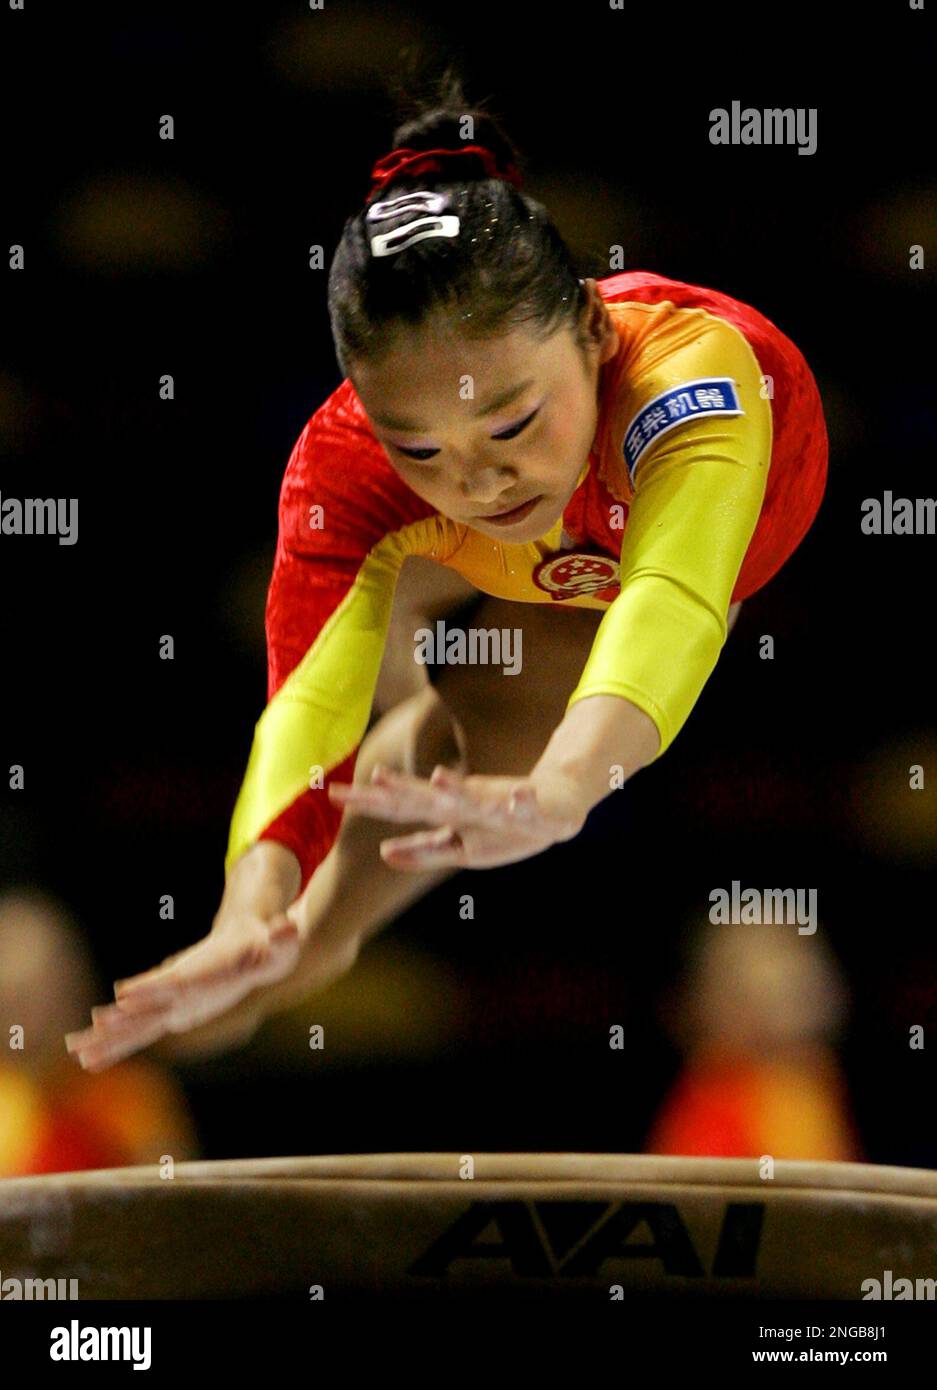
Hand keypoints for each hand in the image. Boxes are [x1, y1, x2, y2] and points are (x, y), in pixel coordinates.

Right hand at [64, 910, 302, 1071]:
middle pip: (144, 1006)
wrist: (249, 941)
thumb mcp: (279, 943)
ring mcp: (172, 999)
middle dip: (115, 1020)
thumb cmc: (266, 946)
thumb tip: (289, 928)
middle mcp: (179, 986)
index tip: (122, 995)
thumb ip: (282, 938)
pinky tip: (90, 1056)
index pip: (172, 981)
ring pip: (135, 1022)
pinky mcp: (171, 1010)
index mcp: (201, 972)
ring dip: (107, 1036)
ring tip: (75, 1049)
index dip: (148, 988)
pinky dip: (116, 1043)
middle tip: (85, 1032)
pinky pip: (140, 1031)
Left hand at [328, 764, 586, 869]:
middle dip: (400, 789)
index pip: (399, 806)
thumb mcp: (457, 846)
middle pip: (427, 797)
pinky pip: (525, 804)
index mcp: (446, 811)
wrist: (556, 805)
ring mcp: (496, 802)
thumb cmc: (501, 828)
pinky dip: (522, 800)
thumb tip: (384, 852)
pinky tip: (519, 795)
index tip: (332, 794)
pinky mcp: (529, 805)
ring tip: (437, 778)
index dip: (368, 801)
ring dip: (456, 787)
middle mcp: (465, 802)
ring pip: (474, 796)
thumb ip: (422, 850)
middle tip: (372, 778)